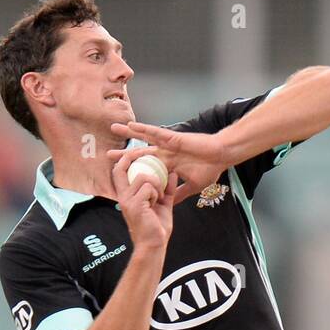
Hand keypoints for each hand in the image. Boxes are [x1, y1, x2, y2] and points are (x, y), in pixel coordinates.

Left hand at [109, 122, 230, 205]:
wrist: (221, 157)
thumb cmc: (210, 169)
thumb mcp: (191, 187)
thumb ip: (179, 193)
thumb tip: (171, 204)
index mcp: (169, 167)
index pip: (147, 170)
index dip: (135, 174)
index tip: (122, 179)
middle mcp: (165, 154)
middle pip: (140, 155)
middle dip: (125, 156)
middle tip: (108, 155)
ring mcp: (167, 145)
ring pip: (143, 140)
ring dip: (128, 134)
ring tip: (114, 128)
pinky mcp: (172, 138)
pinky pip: (154, 132)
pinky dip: (142, 129)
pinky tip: (130, 125)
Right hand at [111, 147, 177, 250]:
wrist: (155, 245)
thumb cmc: (157, 228)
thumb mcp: (163, 204)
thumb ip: (167, 189)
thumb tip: (173, 173)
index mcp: (127, 195)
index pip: (119, 172)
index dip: (126, 159)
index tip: (137, 153)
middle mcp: (123, 196)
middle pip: (121, 169)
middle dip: (134, 159)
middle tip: (148, 158)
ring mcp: (127, 200)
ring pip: (143, 177)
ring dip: (156, 184)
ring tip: (159, 197)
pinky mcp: (134, 204)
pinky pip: (148, 187)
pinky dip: (156, 193)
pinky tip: (158, 203)